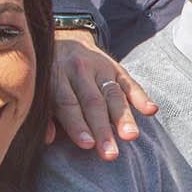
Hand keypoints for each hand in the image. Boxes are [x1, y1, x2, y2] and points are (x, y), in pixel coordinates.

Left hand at [47, 33, 156, 158]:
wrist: (65, 38)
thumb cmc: (49, 75)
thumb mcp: (40, 90)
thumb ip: (44, 114)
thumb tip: (47, 139)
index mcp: (55, 76)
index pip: (68, 103)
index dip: (77, 125)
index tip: (88, 145)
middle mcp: (78, 69)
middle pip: (93, 102)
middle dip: (103, 129)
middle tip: (110, 153)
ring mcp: (99, 67)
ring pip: (113, 94)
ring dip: (123, 117)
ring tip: (131, 136)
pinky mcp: (116, 67)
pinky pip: (130, 82)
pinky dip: (141, 97)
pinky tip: (150, 110)